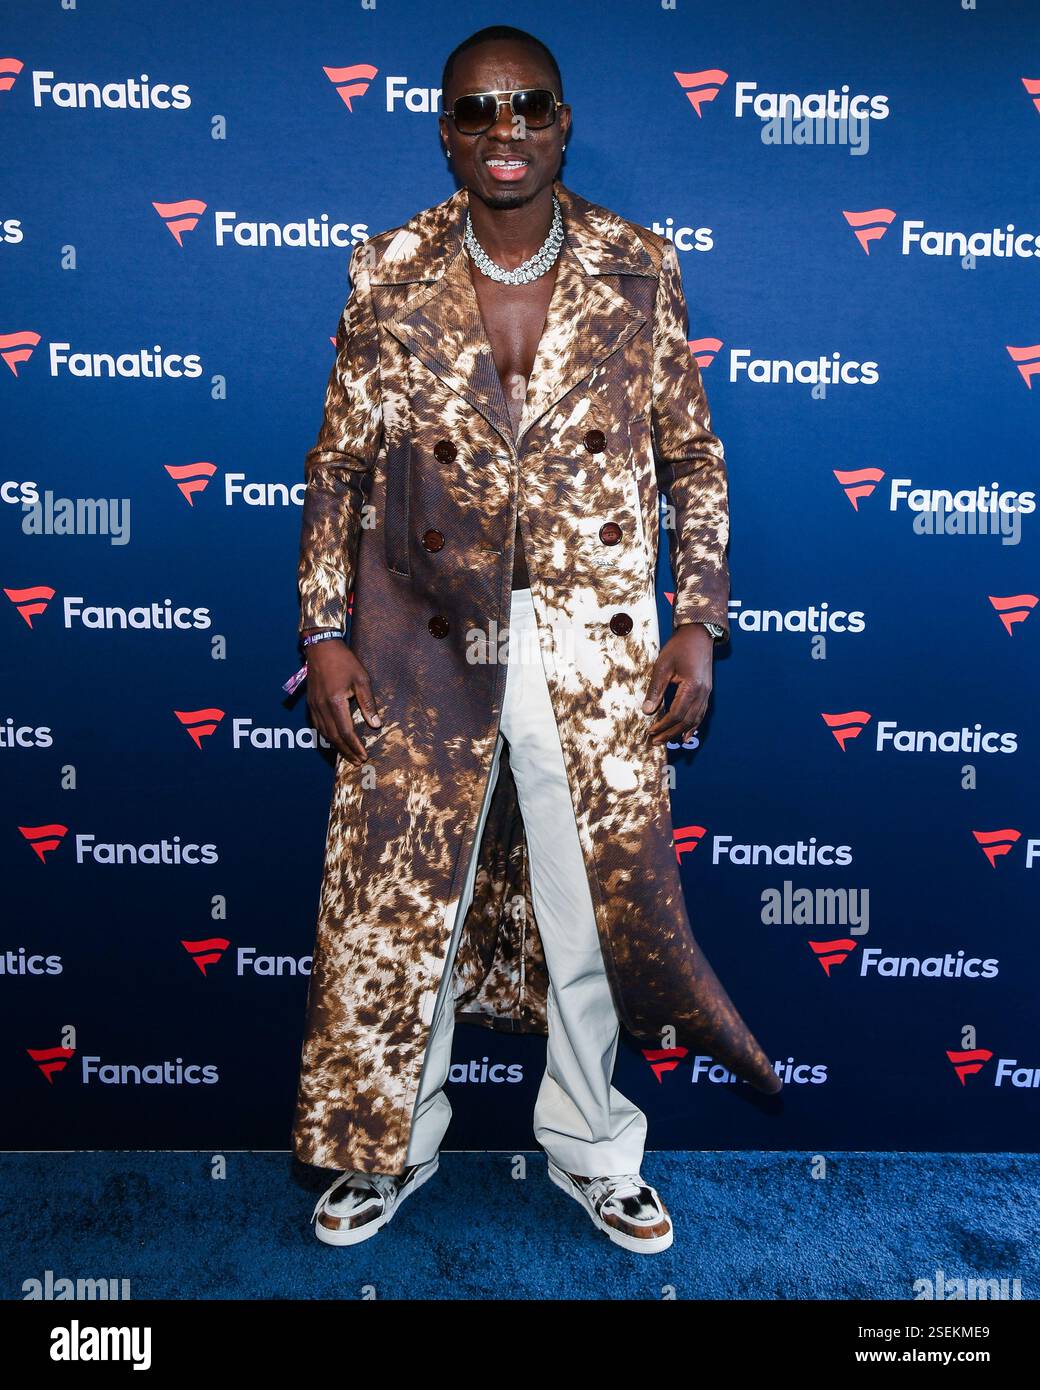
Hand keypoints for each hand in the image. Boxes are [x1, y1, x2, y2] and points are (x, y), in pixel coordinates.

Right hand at [303, 638, 380, 766]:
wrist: (321, 647)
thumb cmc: (344, 661)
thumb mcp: (361, 679)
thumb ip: (368, 703)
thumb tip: (375, 725)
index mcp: (335, 701)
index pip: (346, 731)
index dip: (355, 746)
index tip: (364, 756)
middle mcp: (322, 706)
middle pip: (333, 737)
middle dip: (346, 751)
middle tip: (357, 762)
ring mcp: (314, 705)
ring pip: (324, 733)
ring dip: (336, 746)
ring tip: (348, 755)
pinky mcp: (310, 703)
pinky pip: (317, 725)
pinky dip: (327, 736)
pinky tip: (334, 740)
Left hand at [641, 623, 713, 745]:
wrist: (699, 634)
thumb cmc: (679, 647)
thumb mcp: (663, 666)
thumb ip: (656, 689)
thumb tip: (647, 711)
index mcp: (692, 687)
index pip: (676, 714)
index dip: (662, 725)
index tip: (650, 731)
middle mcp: (702, 693)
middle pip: (686, 721)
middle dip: (669, 733)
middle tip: (655, 742)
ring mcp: (707, 693)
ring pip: (695, 720)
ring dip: (680, 732)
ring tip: (666, 740)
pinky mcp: (707, 691)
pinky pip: (701, 714)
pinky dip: (693, 726)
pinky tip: (686, 734)